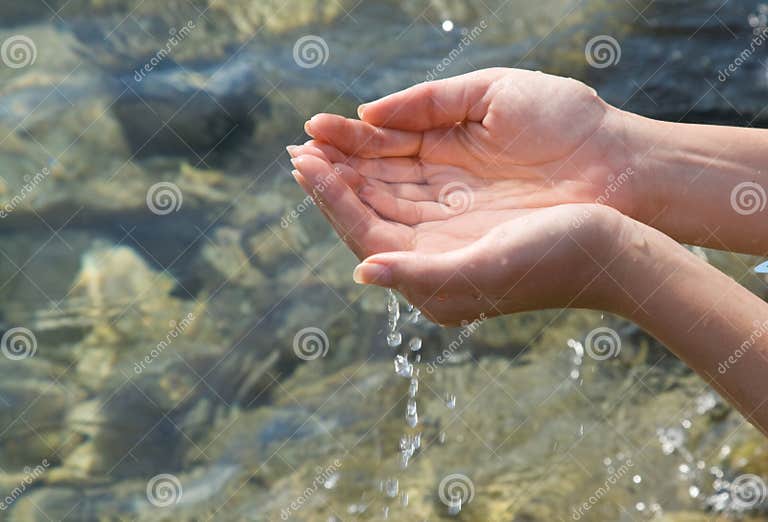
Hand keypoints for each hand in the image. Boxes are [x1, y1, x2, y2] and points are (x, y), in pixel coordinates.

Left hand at [286, 150, 626, 326]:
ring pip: (387, 205)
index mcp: (431, 282)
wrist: (612, 252)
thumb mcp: (487, 267)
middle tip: (300, 147)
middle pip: (368, 220)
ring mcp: (447, 245)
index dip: (331, 198)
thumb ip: (422, 275)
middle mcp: (432, 267)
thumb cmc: (557, 259)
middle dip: (334, 183)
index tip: (303, 161)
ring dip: (356, 175)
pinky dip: (388, 173)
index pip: (363, 235)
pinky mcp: (464, 227)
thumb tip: (362, 270)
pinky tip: (374, 155)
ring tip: (326, 145)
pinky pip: (412, 197)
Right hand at [302, 68, 637, 218]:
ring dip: (345, 200)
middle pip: (376, 187)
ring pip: (385, 215)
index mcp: (447, 154)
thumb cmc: (565, 123)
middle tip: (297, 158)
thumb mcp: (493, 93)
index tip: (311, 134)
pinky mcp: (466, 256)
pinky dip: (380, 241)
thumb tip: (368, 113)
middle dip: (335, 174)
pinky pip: (412, 251)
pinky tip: (350, 224)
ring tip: (309, 176)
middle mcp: (443, 195)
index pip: (383, 153)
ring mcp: (453, 226)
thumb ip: (429, 101)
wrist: (619, 169)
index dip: (347, 145)